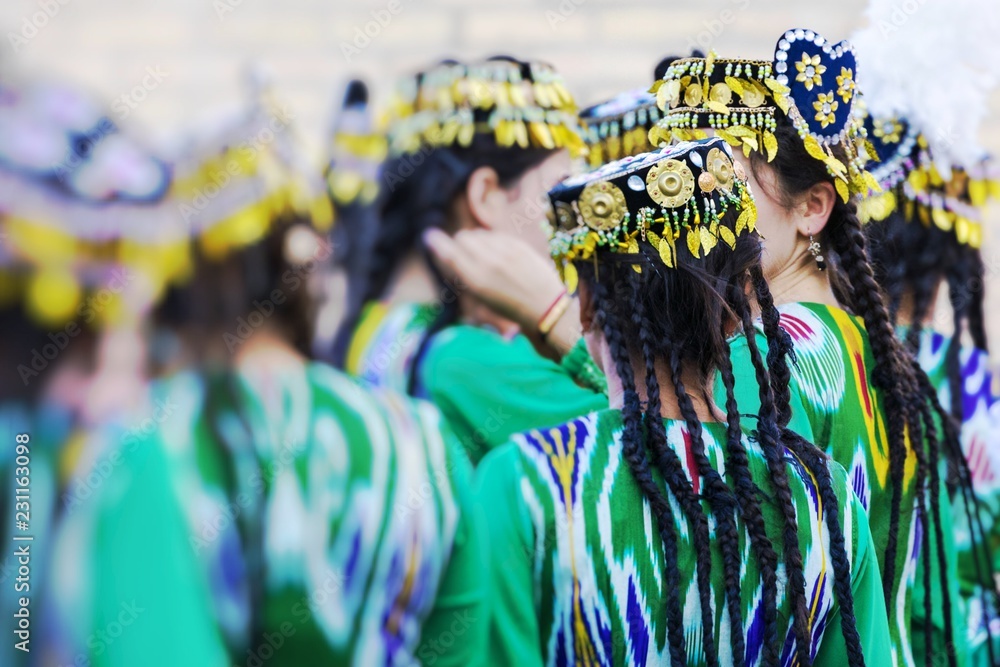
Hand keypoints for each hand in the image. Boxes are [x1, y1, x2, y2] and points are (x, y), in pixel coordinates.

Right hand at [424, 228, 580, 355]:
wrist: (546, 309)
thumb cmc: (510, 310)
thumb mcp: (481, 299)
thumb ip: (464, 275)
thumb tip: (447, 253)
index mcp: (476, 280)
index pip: (449, 251)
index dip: (437, 243)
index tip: (429, 236)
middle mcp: (489, 263)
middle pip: (463, 237)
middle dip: (460, 243)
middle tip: (465, 254)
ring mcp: (506, 251)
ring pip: (479, 234)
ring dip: (477, 241)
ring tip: (484, 256)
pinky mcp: (519, 245)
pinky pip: (496, 235)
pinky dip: (492, 242)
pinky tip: (499, 254)